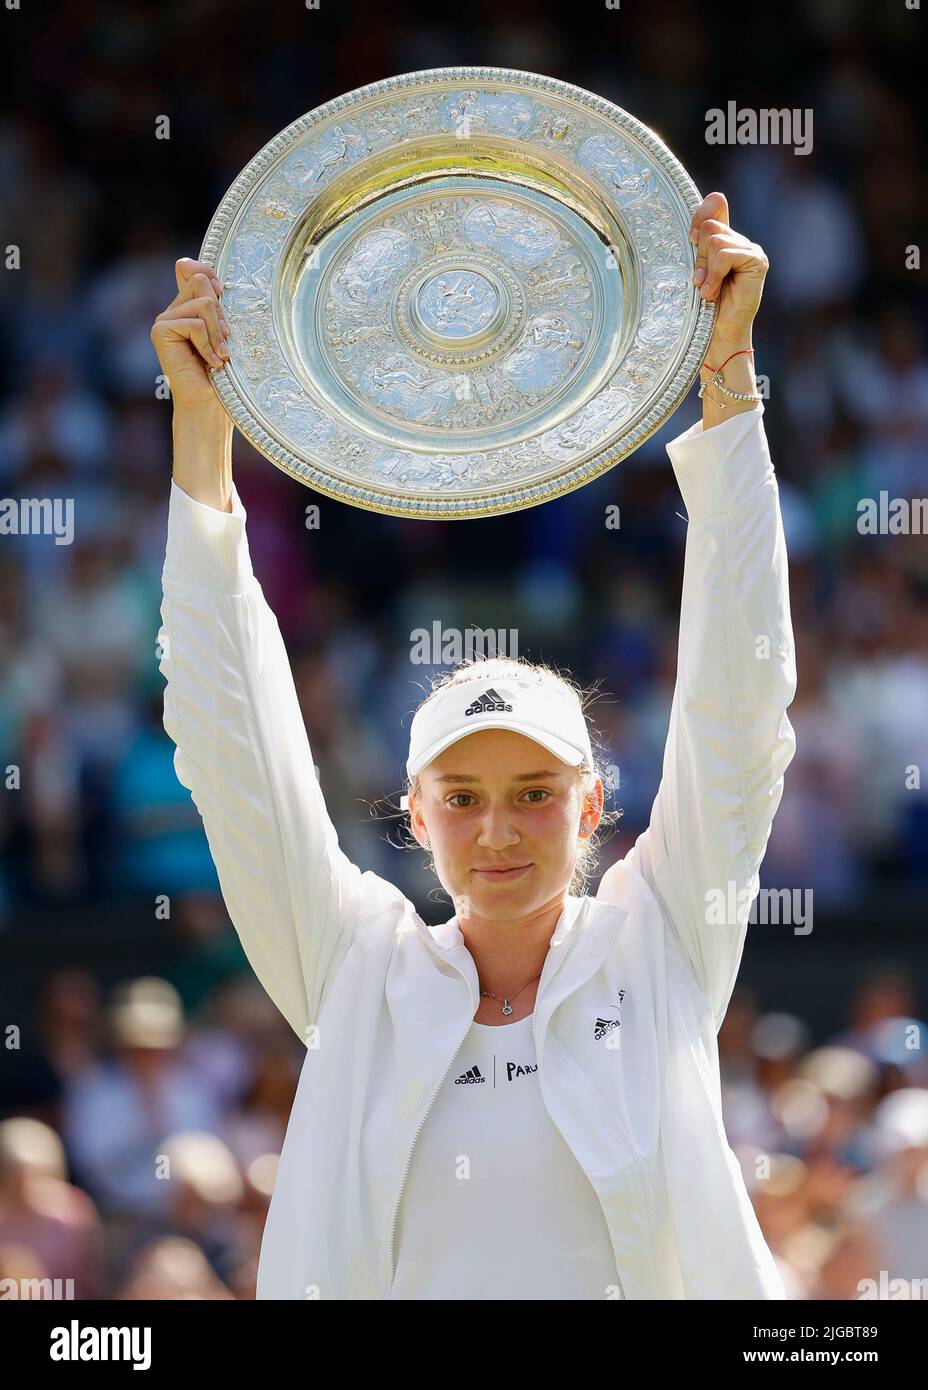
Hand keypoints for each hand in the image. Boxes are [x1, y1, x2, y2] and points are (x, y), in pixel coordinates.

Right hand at [150, 259, 231, 416]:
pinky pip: (195, 323)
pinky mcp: (160, 331)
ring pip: (203, 302)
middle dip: (220, 313)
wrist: (209, 406)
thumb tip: (214, 282)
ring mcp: (165, 320)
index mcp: (189, 307)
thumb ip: (219, 306)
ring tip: (220, 356)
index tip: (221, 293)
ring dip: (218, 333)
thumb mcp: (227, 333)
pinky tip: (211, 363)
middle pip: (201, 281)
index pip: (191, 268)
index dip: (207, 272)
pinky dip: (208, 344)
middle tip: (225, 342)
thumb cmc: (224, 375)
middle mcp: (174, 310)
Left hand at [689, 192, 768, 357]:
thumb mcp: (696, 268)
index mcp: (725, 239)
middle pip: (709, 226)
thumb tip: (708, 205)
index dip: (698, 217)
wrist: (717, 335)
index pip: (714, 204)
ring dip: (705, 269)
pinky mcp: (757, 261)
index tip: (690, 240)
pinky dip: (714, 275)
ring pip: (715, 239)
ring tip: (707, 290)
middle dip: (698, 255)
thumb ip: (699, 242)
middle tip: (699, 281)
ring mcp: (751, 250)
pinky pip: (725, 255)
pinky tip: (712, 293)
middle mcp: (739, 241)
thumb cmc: (702, 308)